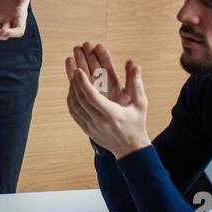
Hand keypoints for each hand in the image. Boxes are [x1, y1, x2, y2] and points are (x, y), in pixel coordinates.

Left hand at [64, 42, 151, 157]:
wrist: (130, 147)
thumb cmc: (136, 122)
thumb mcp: (141, 104)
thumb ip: (137, 84)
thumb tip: (135, 64)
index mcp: (113, 115)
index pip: (93, 98)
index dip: (84, 83)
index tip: (79, 70)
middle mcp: (99, 121)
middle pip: (81, 99)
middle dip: (75, 80)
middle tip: (73, 63)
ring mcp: (91, 126)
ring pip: (75, 105)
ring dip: (71, 87)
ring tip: (71, 72)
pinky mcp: (86, 129)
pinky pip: (74, 112)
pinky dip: (71, 99)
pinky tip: (71, 88)